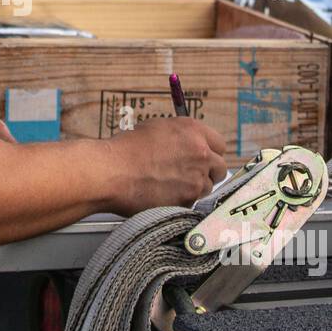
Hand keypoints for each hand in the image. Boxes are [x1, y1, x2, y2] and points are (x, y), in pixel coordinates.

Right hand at [108, 117, 227, 215]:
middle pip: (220, 168)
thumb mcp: (156, 128)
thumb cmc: (126, 149)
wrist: (111, 171)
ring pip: (207, 187)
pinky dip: (181, 201)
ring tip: (171, 185)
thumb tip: (188, 144)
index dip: (210, 152)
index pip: (220, 144)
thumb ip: (180, 136)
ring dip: (194, 188)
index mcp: (194, 131)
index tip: (204, 158)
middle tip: (191, 175)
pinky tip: (163, 195)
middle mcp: (201, 153)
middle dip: (208, 172)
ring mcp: (196, 178)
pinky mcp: (188, 200)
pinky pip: (192, 202)